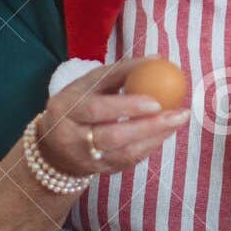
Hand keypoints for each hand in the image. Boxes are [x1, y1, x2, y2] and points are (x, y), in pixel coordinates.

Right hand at [37, 59, 189, 176]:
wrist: (52, 148)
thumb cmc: (76, 105)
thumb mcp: (87, 85)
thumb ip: (118, 72)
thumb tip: (157, 59)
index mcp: (66, 109)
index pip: (97, 109)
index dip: (127, 106)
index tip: (157, 101)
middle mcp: (72, 137)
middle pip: (112, 136)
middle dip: (149, 126)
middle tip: (178, 114)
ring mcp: (85, 159)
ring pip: (123, 154)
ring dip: (154, 138)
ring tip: (177, 121)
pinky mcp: (98, 171)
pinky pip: (127, 162)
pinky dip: (148, 148)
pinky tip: (164, 134)